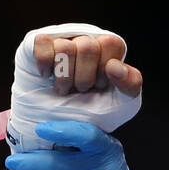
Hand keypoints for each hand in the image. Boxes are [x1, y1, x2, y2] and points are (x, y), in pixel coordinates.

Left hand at [5, 120, 148, 169]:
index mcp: (109, 148)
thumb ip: (80, 152)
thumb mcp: (101, 163)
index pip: (85, 134)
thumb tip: (37, 141)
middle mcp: (107, 168)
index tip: (39, 130)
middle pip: (61, 162)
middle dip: (31, 162)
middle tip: (11, 162)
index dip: (62, 131)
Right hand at [7, 23, 141, 152]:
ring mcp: (61, 39)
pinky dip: (44, 66)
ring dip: (63, 79)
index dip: (105, 72)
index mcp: (106, 49)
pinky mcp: (37, 44)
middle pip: (88, 47)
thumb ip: (131, 84)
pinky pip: (42, 44)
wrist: (59, 130)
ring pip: (65, 48)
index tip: (100, 87)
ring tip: (63, 89)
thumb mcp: (122, 104)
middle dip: (84, 80)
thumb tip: (115, 66)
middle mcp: (84, 39)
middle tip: (79, 91)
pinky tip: (46, 76)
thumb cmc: (91, 113)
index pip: (111, 44)